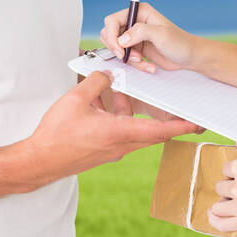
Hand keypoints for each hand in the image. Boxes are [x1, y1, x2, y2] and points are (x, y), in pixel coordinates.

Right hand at [5, 71, 201, 191]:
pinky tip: (105, 105)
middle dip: (169, 122)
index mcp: (120, 133)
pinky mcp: (103, 152)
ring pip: (134, 131)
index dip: (180, 126)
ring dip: (133, 113)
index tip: (197, 123)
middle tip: (184, 115)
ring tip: (121, 93)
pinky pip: (120, 133)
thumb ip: (97, 82)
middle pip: (152, 133)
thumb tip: (109, 75)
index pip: (159, 130)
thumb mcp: (77, 99)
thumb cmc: (57, 134)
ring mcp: (112, 151)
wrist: (40, 161)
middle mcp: (121, 145)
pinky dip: (120, 119)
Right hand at [100, 2, 198, 73]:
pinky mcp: (136, 49)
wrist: (189, 57)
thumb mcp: (161, 35)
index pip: (113, 20)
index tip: (119, 49)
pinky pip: (126, 57)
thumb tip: (121, 39)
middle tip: (129, 57)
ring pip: (116, 47)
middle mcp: (135, 22)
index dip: (112, 35)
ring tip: (142, 60)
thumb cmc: (180, 42)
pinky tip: (148, 65)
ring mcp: (134, 36)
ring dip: (127, 58)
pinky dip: (135, 64)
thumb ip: (140, 32)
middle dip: (118, 48)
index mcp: (140, 12)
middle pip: (109, 33)